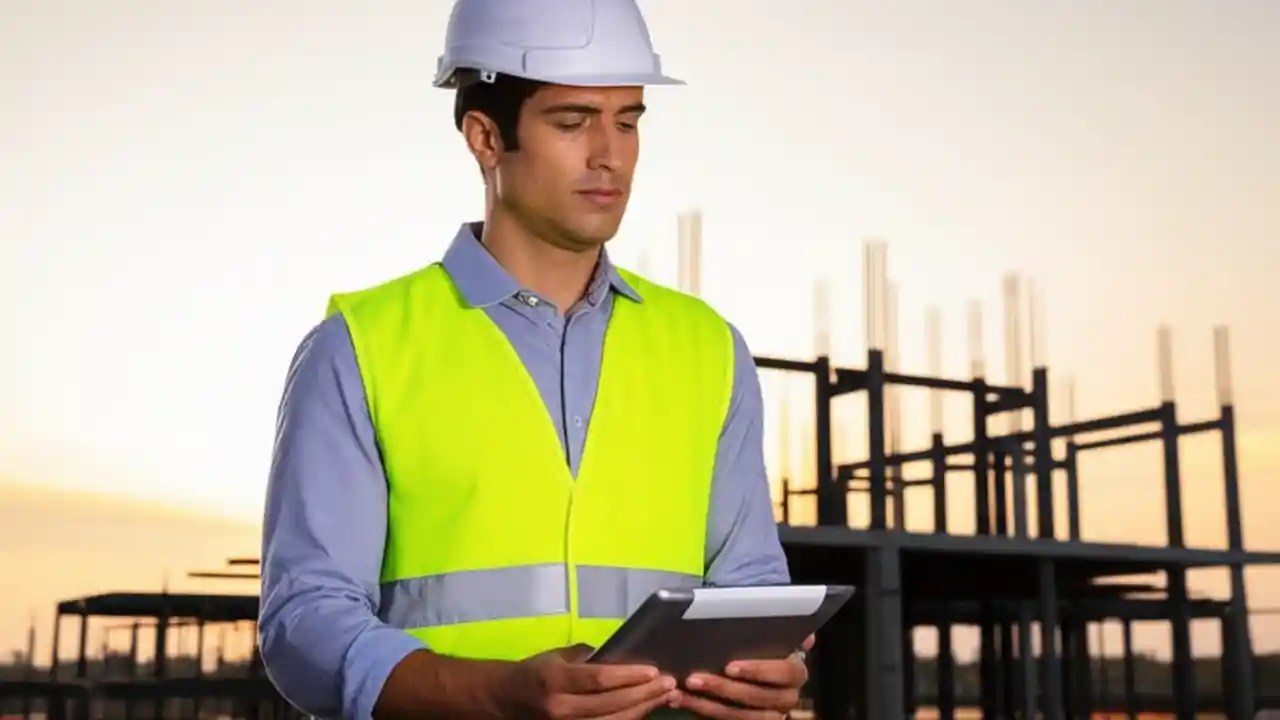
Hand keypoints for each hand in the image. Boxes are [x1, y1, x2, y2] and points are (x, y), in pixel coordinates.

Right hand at [503, 644, 679, 718]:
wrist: (506, 700)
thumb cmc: (536, 672)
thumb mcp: (558, 656)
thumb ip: (589, 657)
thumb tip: (622, 657)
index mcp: (556, 681)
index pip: (598, 680)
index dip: (628, 676)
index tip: (654, 670)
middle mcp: (562, 708)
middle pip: (612, 704)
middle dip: (645, 694)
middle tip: (669, 683)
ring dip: (643, 710)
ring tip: (665, 697)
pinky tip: (645, 710)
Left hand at [670, 634, 814, 718]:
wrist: (758, 661)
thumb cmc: (762, 642)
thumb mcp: (770, 633)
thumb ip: (779, 630)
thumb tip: (805, 636)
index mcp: (795, 672)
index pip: (784, 673)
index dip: (758, 671)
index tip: (730, 666)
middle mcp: (787, 697)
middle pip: (758, 698)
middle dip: (724, 689)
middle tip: (695, 678)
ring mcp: (769, 715)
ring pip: (740, 715)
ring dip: (707, 704)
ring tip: (682, 691)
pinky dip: (701, 710)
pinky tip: (680, 699)